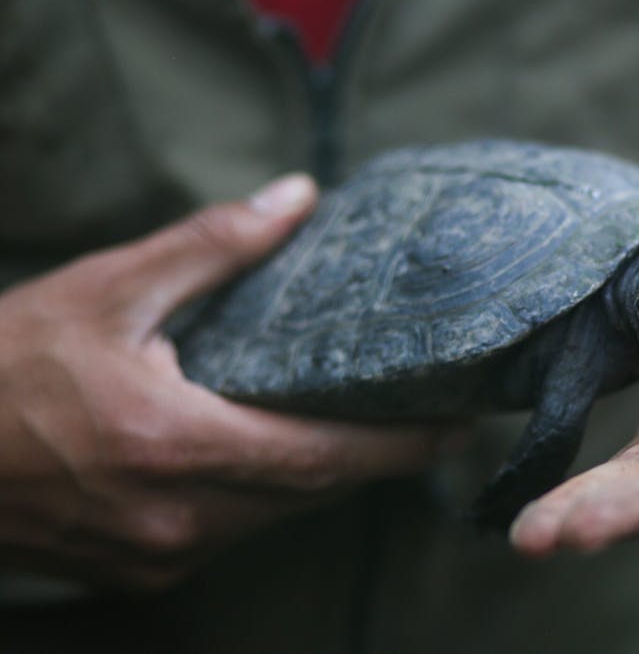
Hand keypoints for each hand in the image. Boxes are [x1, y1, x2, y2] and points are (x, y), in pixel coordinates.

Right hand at [0, 175, 465, 588]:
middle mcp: (175, 518)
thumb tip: (298, 197)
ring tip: (365, 428)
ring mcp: (156, 557)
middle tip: (428, 420)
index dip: (401, 447)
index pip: (325, 458)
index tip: (460, 426)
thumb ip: (215, 246)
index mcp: (174, 446)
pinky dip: (266, 498)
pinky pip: (233, 535)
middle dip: (375, 460)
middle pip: (312, 493)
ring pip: (276, 518)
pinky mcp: (139, 574)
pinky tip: (275, 457)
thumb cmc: (4, 362)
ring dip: (321, 477)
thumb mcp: (110, 288)